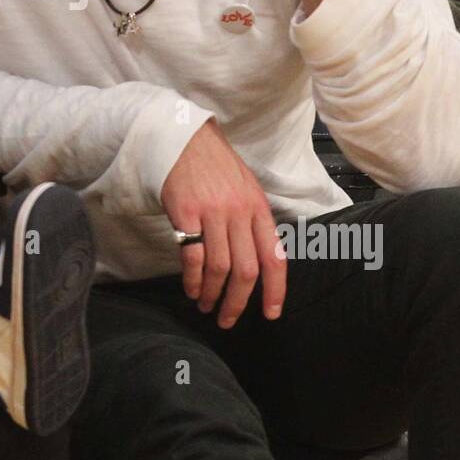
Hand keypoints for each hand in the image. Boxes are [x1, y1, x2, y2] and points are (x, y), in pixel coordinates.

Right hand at [161, 120, 285, 327]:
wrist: (183, 138)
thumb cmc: (215, 165)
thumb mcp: (245, 188)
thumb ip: (253, 221)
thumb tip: (259, 260)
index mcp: (258, 208)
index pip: (274, 257)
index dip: (275, 291)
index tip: (271, 314)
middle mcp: (239, 212)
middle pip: (246, 270)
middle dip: (238, 302)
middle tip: (228, 320)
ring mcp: (212, 212)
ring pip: (219, 268)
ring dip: (213, 294)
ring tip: (206, 305)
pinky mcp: (186, 213)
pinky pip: (192, 256)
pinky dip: (193, 279)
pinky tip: (191, 288)